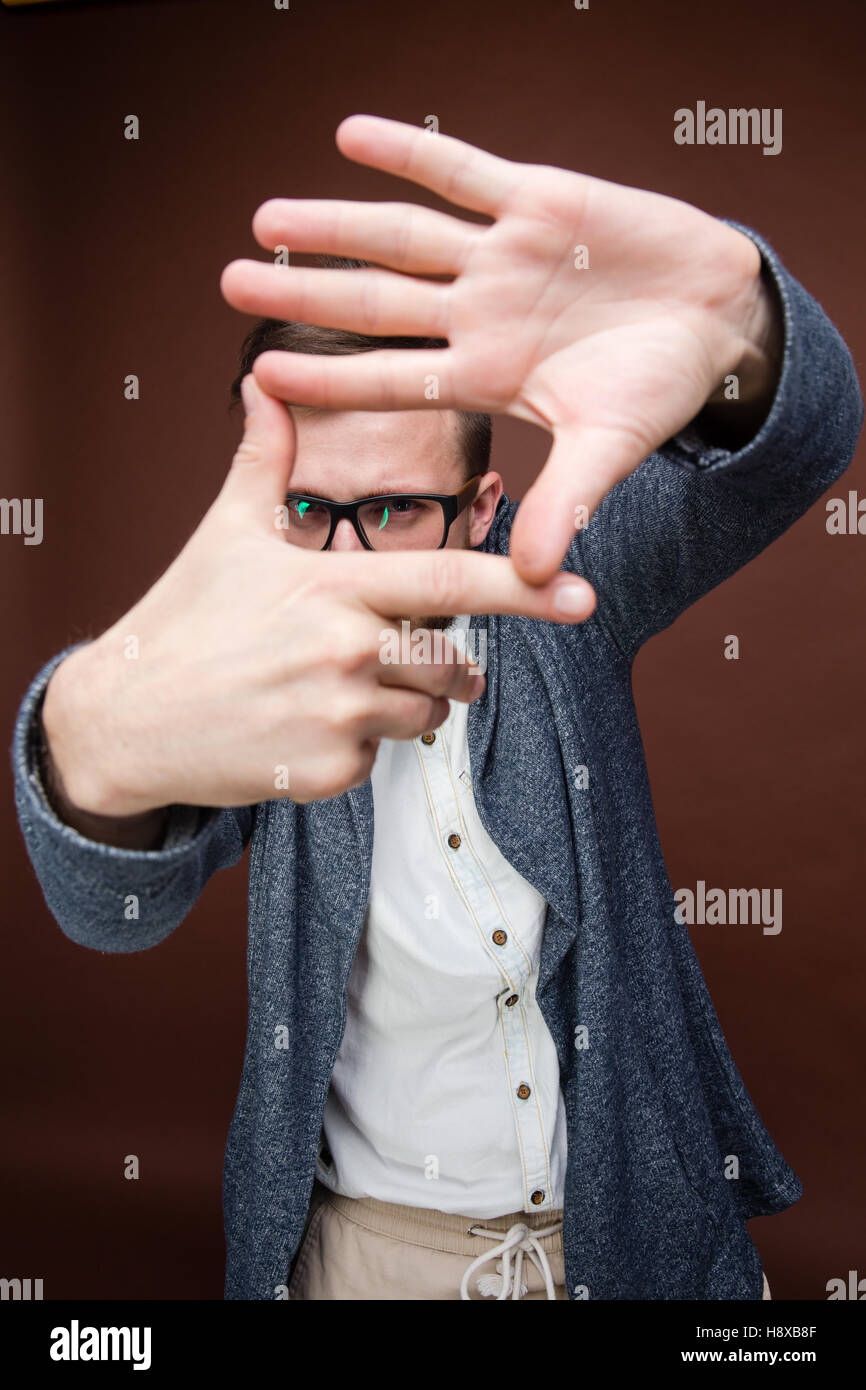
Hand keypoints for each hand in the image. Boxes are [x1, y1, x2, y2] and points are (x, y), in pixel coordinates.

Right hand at [41, 377, 594, 814]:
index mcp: (334, 586)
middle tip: (404, 663)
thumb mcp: (225, 535)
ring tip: (334, 692)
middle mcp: (346, 650)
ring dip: (402, 708)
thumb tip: (264, 384)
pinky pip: (379, 761)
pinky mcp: (327, 773)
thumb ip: (265, 461)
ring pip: (423, 715)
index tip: (582, 595)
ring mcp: (338, 716)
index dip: (523, 587)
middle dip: (449, 668)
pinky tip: (300, 728)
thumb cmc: (183, 619)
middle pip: (452, 663)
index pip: (451, 580)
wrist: (125, 718)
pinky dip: (354, 749)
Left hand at [221, 113, 780, 582]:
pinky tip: (351, 135)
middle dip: (305, 294)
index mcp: (486, 375)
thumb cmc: (658, 387)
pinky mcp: (538, 198)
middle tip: (229, 285)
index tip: (260, 378)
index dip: (328, 379)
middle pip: (375, 303)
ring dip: (336, 225)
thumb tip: (532, 578)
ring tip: (267, 218)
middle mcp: (478, 313)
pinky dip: (413, 151)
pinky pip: (465, 170)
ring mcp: (500, 255)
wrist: (714, 317)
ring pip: (402, 234)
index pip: (390, 378)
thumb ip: (566, 503)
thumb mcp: (610, 448)